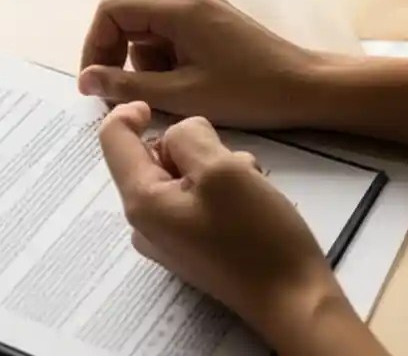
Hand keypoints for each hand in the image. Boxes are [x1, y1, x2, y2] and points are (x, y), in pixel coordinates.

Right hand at [79, 0, 330, 128]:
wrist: (310, 89)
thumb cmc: (251, 93)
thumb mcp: (182, 96)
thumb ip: (127, 87)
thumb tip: (86, 80)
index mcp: (179, 9)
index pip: (111, 11)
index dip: (94, 45)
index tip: (94, 82)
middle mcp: (188, 0)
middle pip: (128, 21)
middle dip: (119, 60)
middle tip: (120, 98)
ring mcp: (202, 10)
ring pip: (149, 35)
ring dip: (146, 67)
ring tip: (170, 97)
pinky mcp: (213, 25)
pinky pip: (172, 39)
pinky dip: (167, 65)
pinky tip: (188, 89)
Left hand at [99, 103, 383, 353]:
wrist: (294, 301)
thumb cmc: (258, 236)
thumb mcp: (221, 168)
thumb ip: (188, 136)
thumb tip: (177, 133)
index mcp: (141, 201)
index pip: (113, 140)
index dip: (130, 111)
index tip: (158, 105)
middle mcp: (144, 222)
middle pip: (151, 157)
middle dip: (190, 147)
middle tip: (230, 161)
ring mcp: (168, 237)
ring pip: (179, 176)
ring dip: (212, 168)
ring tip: (249, 185)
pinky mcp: (193, 247)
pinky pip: (194, 200)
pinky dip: (219, 190)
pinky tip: (250, 203)